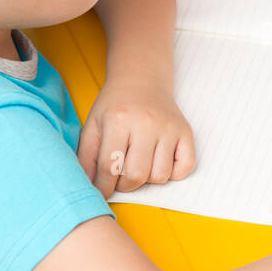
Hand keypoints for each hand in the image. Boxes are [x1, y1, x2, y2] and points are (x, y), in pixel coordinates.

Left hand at [77, 75, 196, 196]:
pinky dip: (173, 173)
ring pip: (160, 176)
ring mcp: (169, 127)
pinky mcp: (185, 131)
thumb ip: (86, 157)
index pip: (110, 167)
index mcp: (119, 120)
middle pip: (137, 175)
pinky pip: (185, 167)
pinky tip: (160, 161)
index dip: (103, 187)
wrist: (142, 79)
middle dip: (125, 185)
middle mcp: (146, 123)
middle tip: (121, 175)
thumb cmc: (116, 105)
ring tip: (140, 163)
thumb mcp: (93, 125)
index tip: (102, 191)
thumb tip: (89, 187)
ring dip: (148, 178)